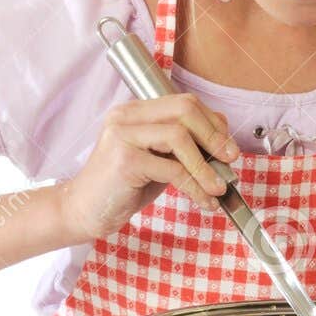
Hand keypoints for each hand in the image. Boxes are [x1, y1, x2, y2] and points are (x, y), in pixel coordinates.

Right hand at [57, 94, 240, 241]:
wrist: (83, 212)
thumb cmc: (123, 188)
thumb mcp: (160, 161)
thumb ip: (184, 147)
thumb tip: (224, 138)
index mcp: (136, 111)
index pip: (184, 103)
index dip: (213, 123)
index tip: (228, 148)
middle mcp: (127, 116)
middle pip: (185, 110)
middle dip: (214, 136)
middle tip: (231, 161)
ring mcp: (123, 135)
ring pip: (180, 136)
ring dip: (206, 166)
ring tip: (218, 188)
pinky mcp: (124, 160)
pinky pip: (172, 170)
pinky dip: (194, 186)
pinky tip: (204, 201)